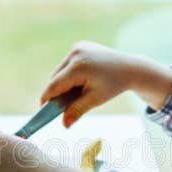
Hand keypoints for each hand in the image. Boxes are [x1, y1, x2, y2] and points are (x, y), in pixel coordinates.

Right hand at [40, 40, 171, 126]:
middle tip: (58, 108)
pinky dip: (68, 74)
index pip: (56, 84)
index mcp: (79, 66)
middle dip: (56, 92)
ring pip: (60, 70)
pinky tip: (78, 82)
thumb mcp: (95, 99)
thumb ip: (77, 110)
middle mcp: (76, 53)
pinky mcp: (79, 45)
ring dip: (61, 82)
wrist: (129, 68)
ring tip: (72, 94)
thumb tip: (64, 125)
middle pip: (56, 77)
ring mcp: (77, 47)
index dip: (47, 98)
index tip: (41, 109)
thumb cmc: (113, 85)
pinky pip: (67, 64)